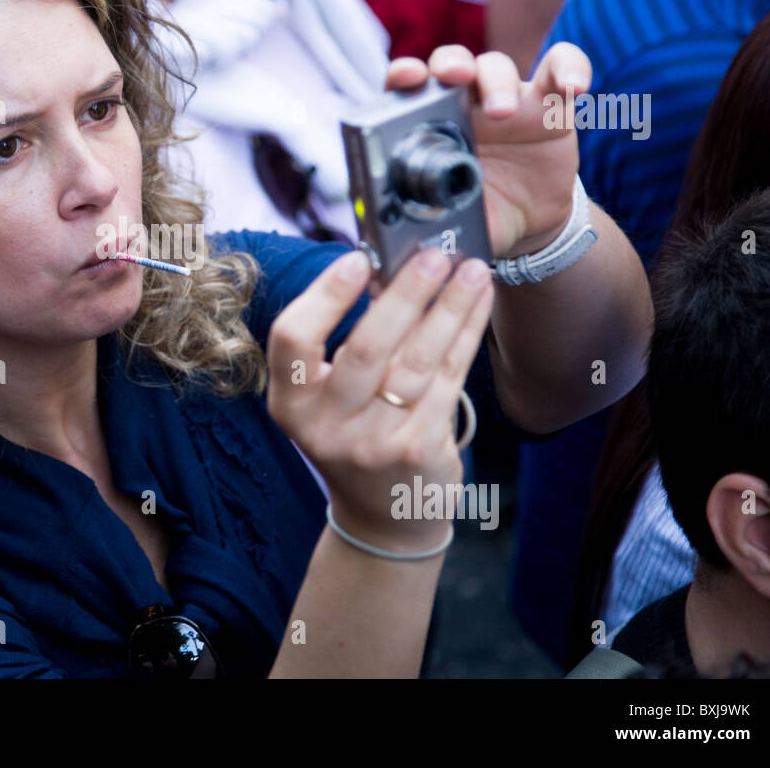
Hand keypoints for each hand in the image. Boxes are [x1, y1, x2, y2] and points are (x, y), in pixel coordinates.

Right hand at [266, 246, 493, 548]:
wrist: (383, 514)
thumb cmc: (354, 433)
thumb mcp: (326, 398)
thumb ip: (340, 341)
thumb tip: (386, 265)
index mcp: (291, 403)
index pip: (293, 340)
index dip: (325, 295)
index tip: (359, 258)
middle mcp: (325, 426)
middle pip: (365, 348)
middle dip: (404, 295)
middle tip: (431, 256)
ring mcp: (374, 442)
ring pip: (416, 362)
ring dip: (448, 309)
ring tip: (469, 270)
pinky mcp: (419, 449)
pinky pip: (448, 379)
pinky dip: (466, 334)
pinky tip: (478, 303)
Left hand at [385, 43, 592, 258]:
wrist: (529, 223)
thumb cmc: (481, 214)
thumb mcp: (454, 223)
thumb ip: (431, 227)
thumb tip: (407, 257)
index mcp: (431, 125)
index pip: (410, 87)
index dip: (404, 75)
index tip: (405, 78)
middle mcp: (464, 103)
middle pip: (452, 63)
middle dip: (450, 64)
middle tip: (454, 78)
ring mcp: (507, 98)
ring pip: (497, 66)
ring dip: (497, 81)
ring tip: (502, 111)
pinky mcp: (550, 102)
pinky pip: (562, 67)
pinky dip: (571, 68)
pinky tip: (574, 88)